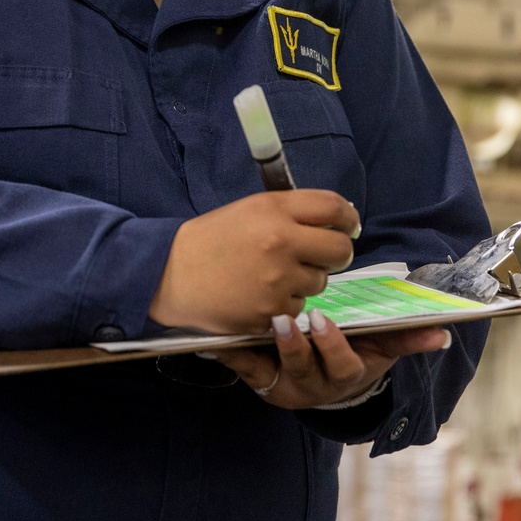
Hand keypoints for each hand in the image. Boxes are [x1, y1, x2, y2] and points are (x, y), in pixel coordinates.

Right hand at [149, 191, 359, 333]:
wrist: (171, 275)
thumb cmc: (211, 239)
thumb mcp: (250, 209)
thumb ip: (293, 211)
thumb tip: (340, 219)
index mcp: (274, 210)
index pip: (334, 208)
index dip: (348, 218)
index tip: (349, 226)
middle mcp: (281, 243)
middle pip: (339, 250)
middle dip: (337, 253)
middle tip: (322, 255)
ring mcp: (278, 281)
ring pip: (320, 282)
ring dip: (306, 280)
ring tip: (273, 275)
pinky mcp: (271, 312)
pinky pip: (298, 308)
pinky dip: (285, 304)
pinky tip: (260, 295)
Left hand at [213, 309, 452, 408]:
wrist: (326, 378)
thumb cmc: (356, 350)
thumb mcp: (381, 347)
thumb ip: (408, 339)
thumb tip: (443, 334)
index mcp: (345, 375)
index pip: (342, 364)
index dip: (332, 345)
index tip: (324, 319)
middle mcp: (315, 386)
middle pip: (305, 369)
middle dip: (296, 345)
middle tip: (287, 317)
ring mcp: (286, 385)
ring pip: (274, 369)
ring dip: (264, 347)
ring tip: (258, 321)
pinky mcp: (260, 380)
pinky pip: (244, 369)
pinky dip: (231, 354)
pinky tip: (217, 339)